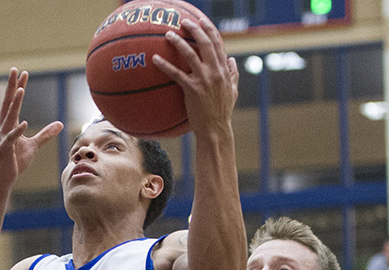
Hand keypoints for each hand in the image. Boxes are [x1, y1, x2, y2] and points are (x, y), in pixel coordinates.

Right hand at [0, 68, 62, 191]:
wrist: (2, 180)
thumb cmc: (14, 162)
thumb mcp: (33, 146)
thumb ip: (45, 134)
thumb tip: (60, 124)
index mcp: (8, 125)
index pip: (13, 102)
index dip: (18, 87)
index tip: (23, 73)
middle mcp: (3, 128)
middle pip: (8, 103)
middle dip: (12, 86)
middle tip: (15, 70)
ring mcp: (2, 138)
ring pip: (9, 117)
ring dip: (15, 104)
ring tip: (21, 90)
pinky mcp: (4, 150)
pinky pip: (11, 139)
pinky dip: (17, 131)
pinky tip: (24, 123)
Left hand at [151, 17, 238, 134]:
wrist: (216, 130)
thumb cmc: (222, 112)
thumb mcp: (233, 91)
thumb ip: (233, 74)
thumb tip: (232, 60)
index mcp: (224, 70)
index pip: (218, 44)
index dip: (209, 29)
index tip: (201, 20)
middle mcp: (215, 72)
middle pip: (205, 43)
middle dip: (194, 29)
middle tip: (184, 22)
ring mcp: (204, 80)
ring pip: (190, 54)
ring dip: (178, 42)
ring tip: (168, 34)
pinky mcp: (192, 90)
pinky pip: (176, 74)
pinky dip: (165, 65)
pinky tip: (155, 59)